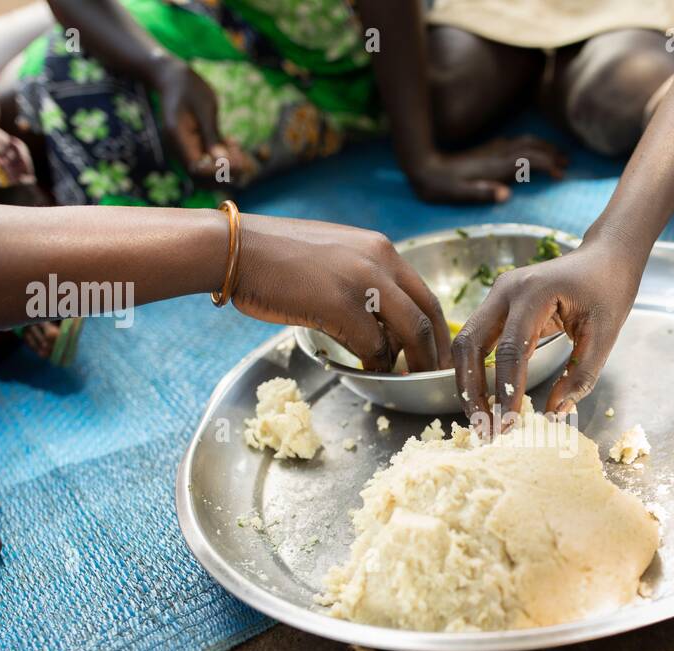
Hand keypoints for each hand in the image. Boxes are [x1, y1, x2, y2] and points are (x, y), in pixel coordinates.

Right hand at [149, 57, 248, 184]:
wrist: (172, 77)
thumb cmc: (188, 87)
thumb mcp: (204, 108)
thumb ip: (211, 135)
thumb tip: (221, 162)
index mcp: (178, 139)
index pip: (196, 170)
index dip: (218, 172)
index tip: (238, 162)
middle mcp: (180, 149)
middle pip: (201, 178)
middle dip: (225, 175)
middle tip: (244, 160)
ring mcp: (186, 148)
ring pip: (207, 171)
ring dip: (227, 167)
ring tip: (239, 148)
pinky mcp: (194, 145)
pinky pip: (210, 160)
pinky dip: (224, 156)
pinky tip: (232, 141)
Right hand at [233, 216, 451, 371]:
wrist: (235, 250)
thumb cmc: (275, 259)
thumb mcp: (335, 258)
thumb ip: (364, 283)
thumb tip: (382, 327)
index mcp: (381, 249)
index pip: (425, 294)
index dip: (437, 330)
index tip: (437, 354)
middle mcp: (381, 261)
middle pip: (428, 317)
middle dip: (434, 353)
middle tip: (433, 377)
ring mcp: (365, 283)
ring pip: (410, 334)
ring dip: (408, 362)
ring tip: (400, 378)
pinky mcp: (344, 307)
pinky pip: (375, 347)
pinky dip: (375, 364)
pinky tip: (366, 369)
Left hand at [406, 136, 567, 203]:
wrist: (425, 167)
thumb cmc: (442, 186)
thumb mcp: (460, 194)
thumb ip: (482, 193)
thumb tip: (505, 193)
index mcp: (495, 166)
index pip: (529, 160)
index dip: (547, 165)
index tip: (560, 175)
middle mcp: (497, 154)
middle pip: (532, 147)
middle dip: (551, 153)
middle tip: (568, 162)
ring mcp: (493, 150)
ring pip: (525, 142)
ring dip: (543, 147)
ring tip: (557, 155)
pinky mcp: (487, 150)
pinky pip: (516, 143)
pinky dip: (530, 145)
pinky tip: (532, 151)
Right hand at [453, 238, 641, 424]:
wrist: (606, 256)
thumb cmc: (608, 289)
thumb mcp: (605, 336)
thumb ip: (580, 376)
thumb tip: (554, 413)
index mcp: (534, 293)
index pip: (511, 350)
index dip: (507, 391)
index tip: (508, 425)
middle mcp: (506, 290)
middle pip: (471, 345)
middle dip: (471, 390)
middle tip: (482, 426)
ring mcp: (497, 295)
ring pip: (465, 343)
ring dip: (467, 382)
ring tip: (480, 416)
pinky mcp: (497, 304)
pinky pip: (476, 339)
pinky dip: (476, 369)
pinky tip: (485, 395)